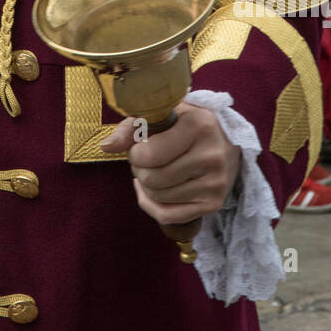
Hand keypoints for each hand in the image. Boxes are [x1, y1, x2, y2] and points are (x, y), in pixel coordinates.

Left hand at [101, 103, 241, 226]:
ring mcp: (215, 183)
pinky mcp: (213, 204)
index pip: (151, 154)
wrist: (225, 142)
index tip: (139, 146)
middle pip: (153, 179)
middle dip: (140, 170)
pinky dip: (152, 205)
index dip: (135, 153)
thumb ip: (131, 128)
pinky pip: (168, 216)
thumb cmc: (184, 125)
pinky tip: (152, 191)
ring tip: (153, 171)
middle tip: (145, 160)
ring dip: (146, 186)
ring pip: (159, 197)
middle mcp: (211, 156)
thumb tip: (105, 146)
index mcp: (199, 126)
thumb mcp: (161, 115)